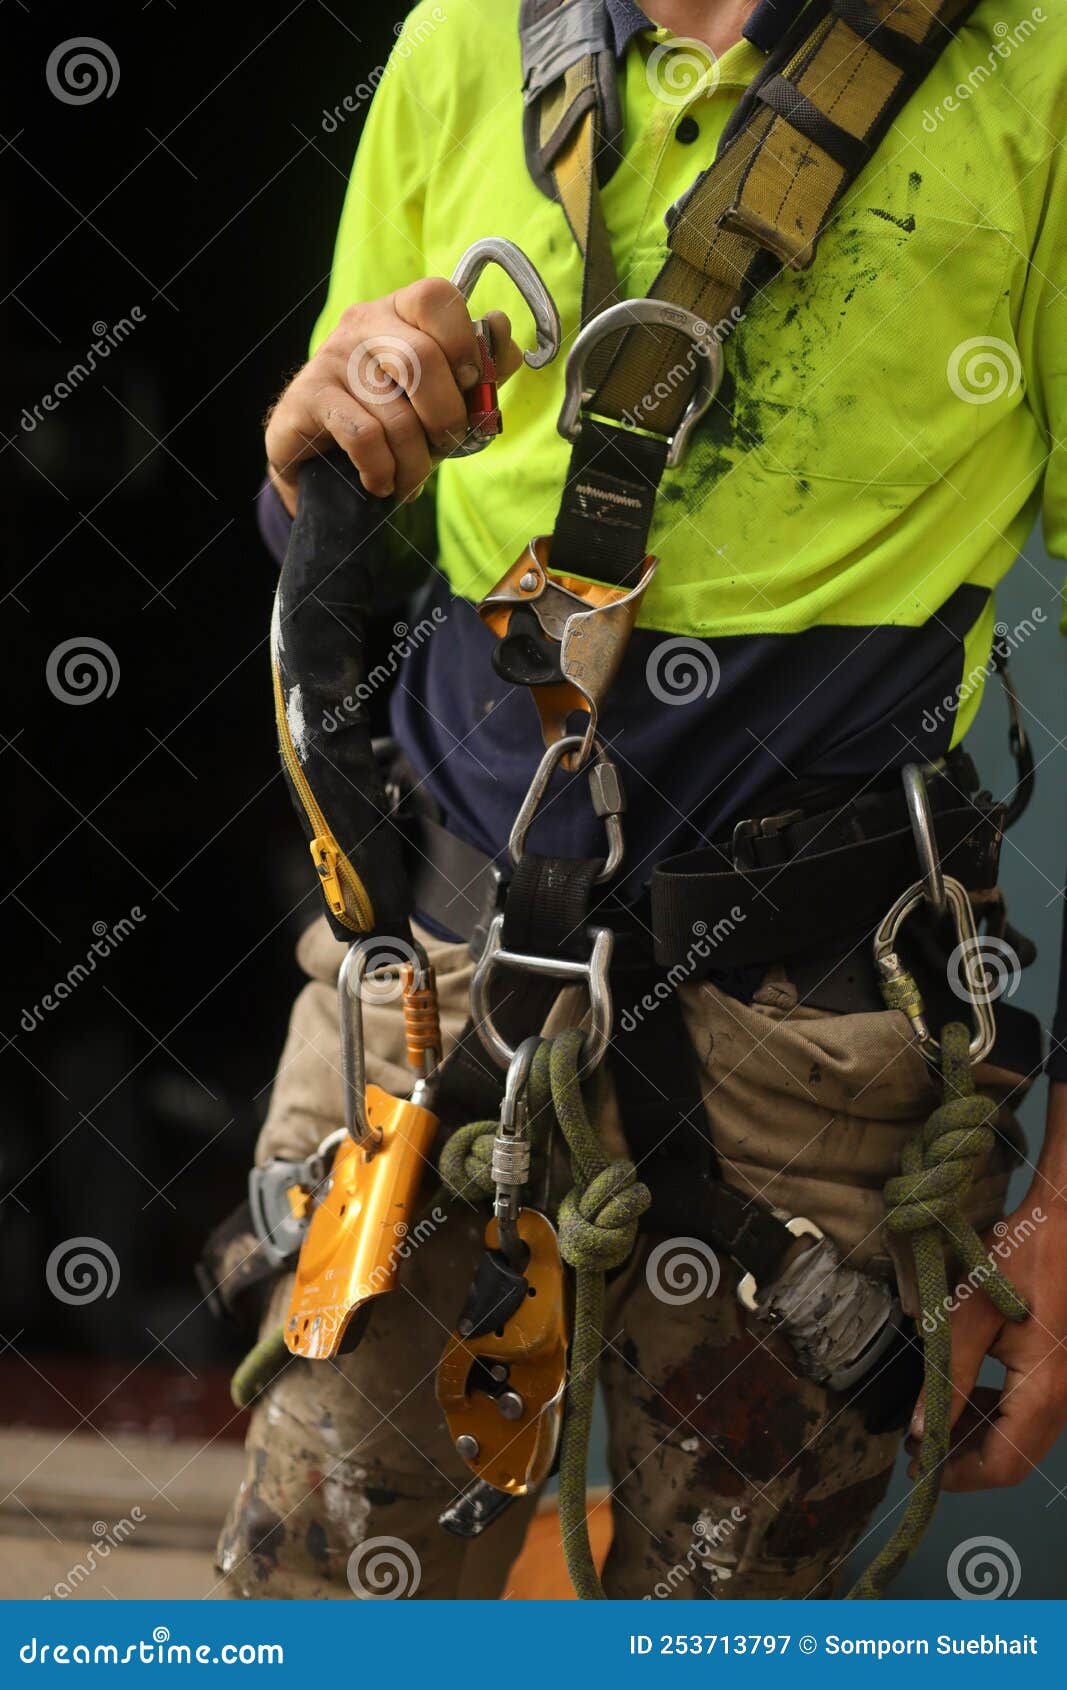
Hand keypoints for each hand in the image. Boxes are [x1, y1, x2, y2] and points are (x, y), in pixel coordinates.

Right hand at [265, 279, 521, 511]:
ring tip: (411, 479)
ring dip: (415, 462)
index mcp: (401, 311)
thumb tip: (502, 327)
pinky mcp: (308, 396)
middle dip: (447, 417)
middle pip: (421, 358)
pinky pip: (364, 437)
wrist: (320, 459)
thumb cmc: (392, 420)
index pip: (435, 297)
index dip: (464, 341)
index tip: (472, 385)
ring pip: (395, 412)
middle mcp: (363, 323)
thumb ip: (482, 366)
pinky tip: (381, 482)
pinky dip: (382, 470)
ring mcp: (332, 356)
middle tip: (447, 444)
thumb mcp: (444, 395)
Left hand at [907, 1083, 1066, 1488]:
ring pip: (1023, 1437)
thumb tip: (922, 1431)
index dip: (958, 1476)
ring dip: (978, 1437)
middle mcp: (1064, 1401)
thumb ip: (947, 1376)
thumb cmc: (1021, 1259)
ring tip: (934, 1425)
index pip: (1003, 1465)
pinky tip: (966, 1398)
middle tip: (919, 1450)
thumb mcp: (970, 1315)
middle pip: (1015, 1458)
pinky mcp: (1062, 1373)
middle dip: (964, 1460)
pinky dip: (997, 1414)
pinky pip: (1030, 1412)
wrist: (1065, 1225)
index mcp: (1044, 1392)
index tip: (919, 1472)